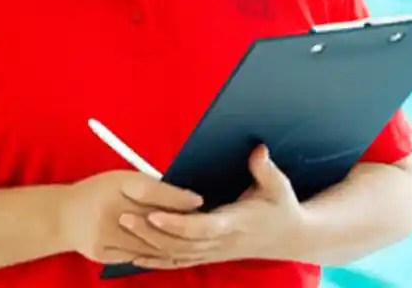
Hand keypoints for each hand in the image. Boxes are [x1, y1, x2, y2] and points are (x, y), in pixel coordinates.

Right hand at [58, 170, 204, 265]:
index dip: (178, 198)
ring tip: (188, 239)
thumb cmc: (98, 192)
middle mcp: (110, 209)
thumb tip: (184, 198)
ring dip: (170, 242)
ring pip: (147, 242)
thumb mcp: (121, 179)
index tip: (198, 201)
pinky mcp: (104, 252)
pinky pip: (137, 256)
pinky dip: (154, 254)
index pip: (153, 191)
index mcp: (116, 185)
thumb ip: (148, 186)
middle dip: (180, 222)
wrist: (63, 216)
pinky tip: (166, 250)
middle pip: (153, 220)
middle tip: (201, 222)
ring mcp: (106, 234)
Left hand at [121, 145, 308, 269]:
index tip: (155, 213)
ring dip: (148, 245)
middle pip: (181, 243)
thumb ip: (264, 169)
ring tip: (121, 228)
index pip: (203, 227)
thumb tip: (258, 149)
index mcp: (235, 224)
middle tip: (123, 217)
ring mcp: (214, 253)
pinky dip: (156, 261)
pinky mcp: (208, 256)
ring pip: (176, 254)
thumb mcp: (279, 186)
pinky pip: (179, 262)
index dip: (178, 223)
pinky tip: (134, 257)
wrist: (290, 238)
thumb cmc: (282, 208)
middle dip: (151, 232)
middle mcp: (221, 243)